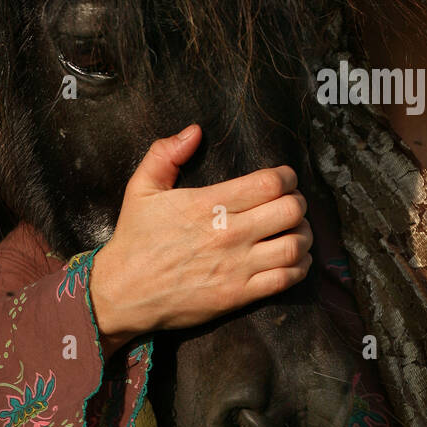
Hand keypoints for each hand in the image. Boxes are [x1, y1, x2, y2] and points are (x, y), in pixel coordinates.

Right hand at [89, 125, 312, 353]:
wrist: (122, 293)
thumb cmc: (135, 239)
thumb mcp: (141, 188)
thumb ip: (165, 153)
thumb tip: (194, 131)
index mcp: (209, 204)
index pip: (270, 183)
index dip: (287, 177)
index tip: (285, 178)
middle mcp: (229, 234)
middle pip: (291, 210)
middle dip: (298, 202)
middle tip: (292, 203)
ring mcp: (236, 267)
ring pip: (295, 245)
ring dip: (305, 234)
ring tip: (298, 229)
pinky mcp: (238, 295)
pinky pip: (286, 279)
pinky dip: (299, 266)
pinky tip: (295, 258)